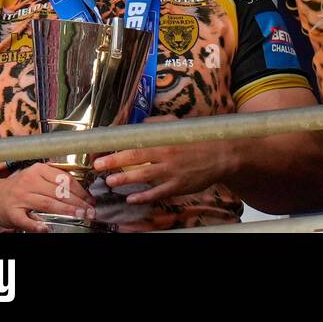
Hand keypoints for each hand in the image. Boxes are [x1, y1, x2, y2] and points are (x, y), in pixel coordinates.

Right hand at [0, 162, 94, 232]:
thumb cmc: (20, 187)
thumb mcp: (38, 177)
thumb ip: (56, 181)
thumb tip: (82, 192)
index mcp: (38, 170)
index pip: (65, 180)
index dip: (80, 190)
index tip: (90, 200)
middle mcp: (29, 182)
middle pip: (59, 192)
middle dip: (77, 203)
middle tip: (89, 211)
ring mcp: (20, 198)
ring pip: (47, 204)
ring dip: (66, 211)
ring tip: (79, 216)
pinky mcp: (12, 213)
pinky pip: (26, 220)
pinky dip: (36, 225)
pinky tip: (46, 228)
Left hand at [93, 120, 237, 204]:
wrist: (224, 154)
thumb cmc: (200, 137)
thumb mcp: (180, 124)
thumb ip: (159, 123)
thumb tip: (139, 123)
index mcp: (165, 138)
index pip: (136, 141)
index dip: (118, 145)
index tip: (103, 149)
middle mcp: (166, 154)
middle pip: (135, 158)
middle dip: (114, 162)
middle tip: (99, 167)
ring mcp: (172, 172)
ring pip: (143, 177)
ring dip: (125, 179)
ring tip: (110, 182)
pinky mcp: (178, 186)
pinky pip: (157, 193)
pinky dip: (143, 197)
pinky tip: (131, 198)